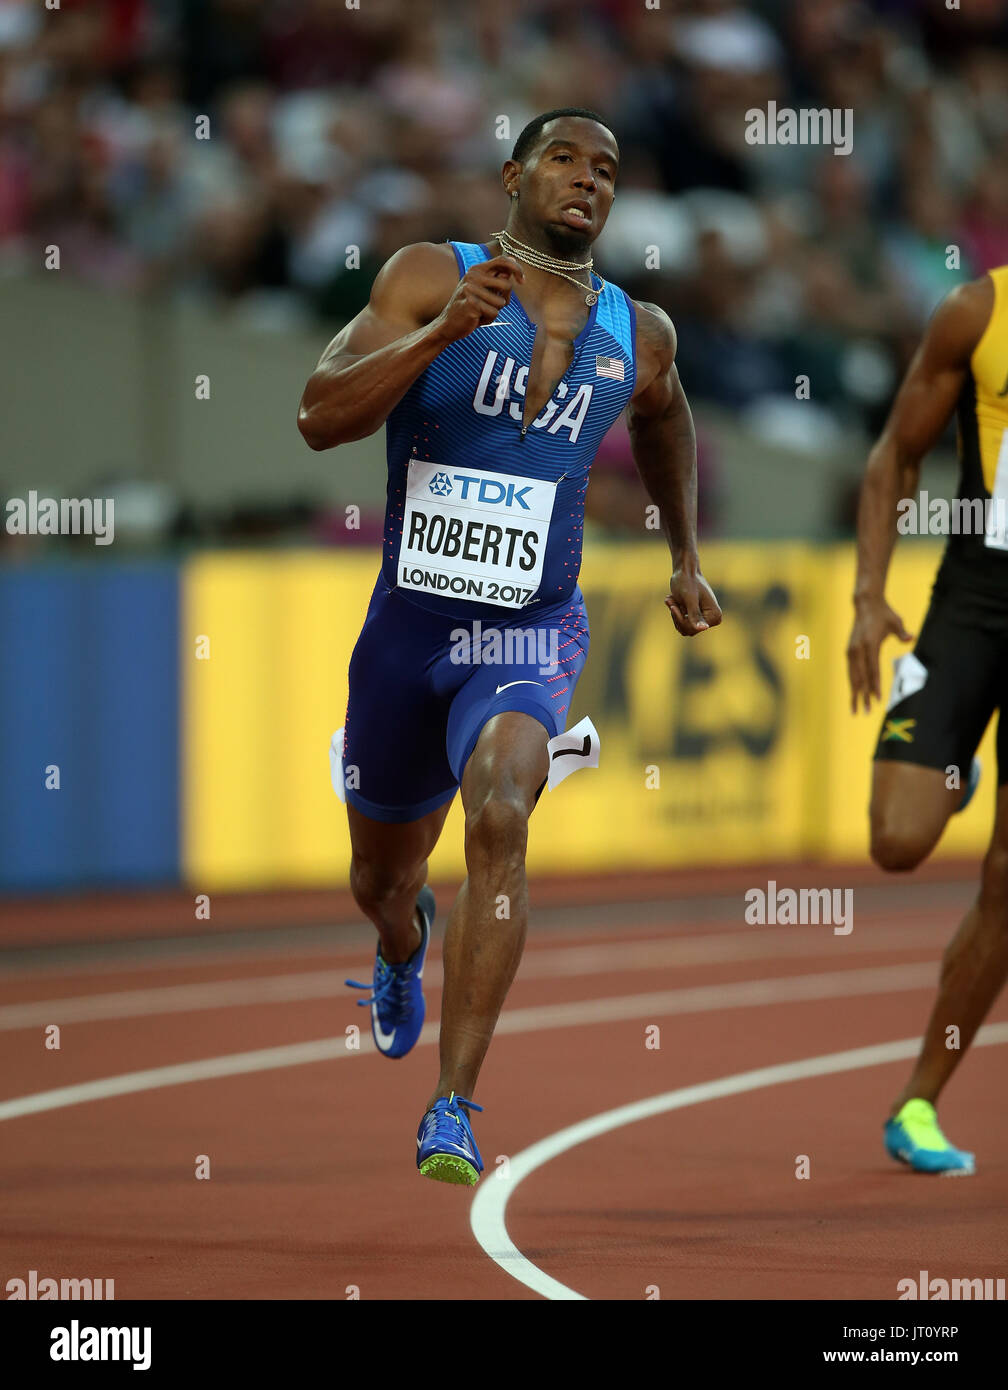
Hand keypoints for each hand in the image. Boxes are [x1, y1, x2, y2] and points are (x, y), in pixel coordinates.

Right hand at [435, 256, 524, 341]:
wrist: (448, 325)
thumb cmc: (469, 308)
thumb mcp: (482, 290)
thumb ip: (496, 278)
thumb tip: (513, 261)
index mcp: (476, 269)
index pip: (502, 261)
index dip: (517, 269)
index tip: (522, 280)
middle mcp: (473, 276)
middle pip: (507, 285)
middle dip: (505, 299)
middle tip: (491, 305)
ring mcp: (471, 289)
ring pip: (501, 302)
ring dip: (494, 312)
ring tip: (480, 312)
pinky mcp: (471, 304)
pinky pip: (494, 314)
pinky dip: (488, 320)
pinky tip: (476, 319)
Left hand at [666, 568, 721, 635]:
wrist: (685, 570)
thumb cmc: (687, 582)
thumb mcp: (690, 599)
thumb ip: (695, 614)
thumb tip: (704, 628)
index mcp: (715, 616)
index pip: (694, 628)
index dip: (681, 620)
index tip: (673, 607)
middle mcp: (712, 619)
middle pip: (688, 629)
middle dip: (677, 616)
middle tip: (670, 601)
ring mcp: (704, 618)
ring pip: (683, 627)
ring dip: (674, 613)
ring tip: (670, 599)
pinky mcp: (696, 616)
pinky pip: (681, 622)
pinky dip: (674, 612)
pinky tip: (671, 599)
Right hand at [846, 595, 912, 712]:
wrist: (865, 604)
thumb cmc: (884, 613)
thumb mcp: (896, 621)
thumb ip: (902, 632)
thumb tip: (910, 638)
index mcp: (869, 644)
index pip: (873, 669)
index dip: (875, 686)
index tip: (877, 699)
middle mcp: (857, 649)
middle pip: (861, 677)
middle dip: (863, 696)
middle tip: (865, 712)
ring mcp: (851, 651)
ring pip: (853, 677)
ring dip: (855, 694)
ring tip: (856, 710)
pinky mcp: (849, 652)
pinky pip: (851, 672)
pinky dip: (853, 684)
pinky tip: (854, 695)